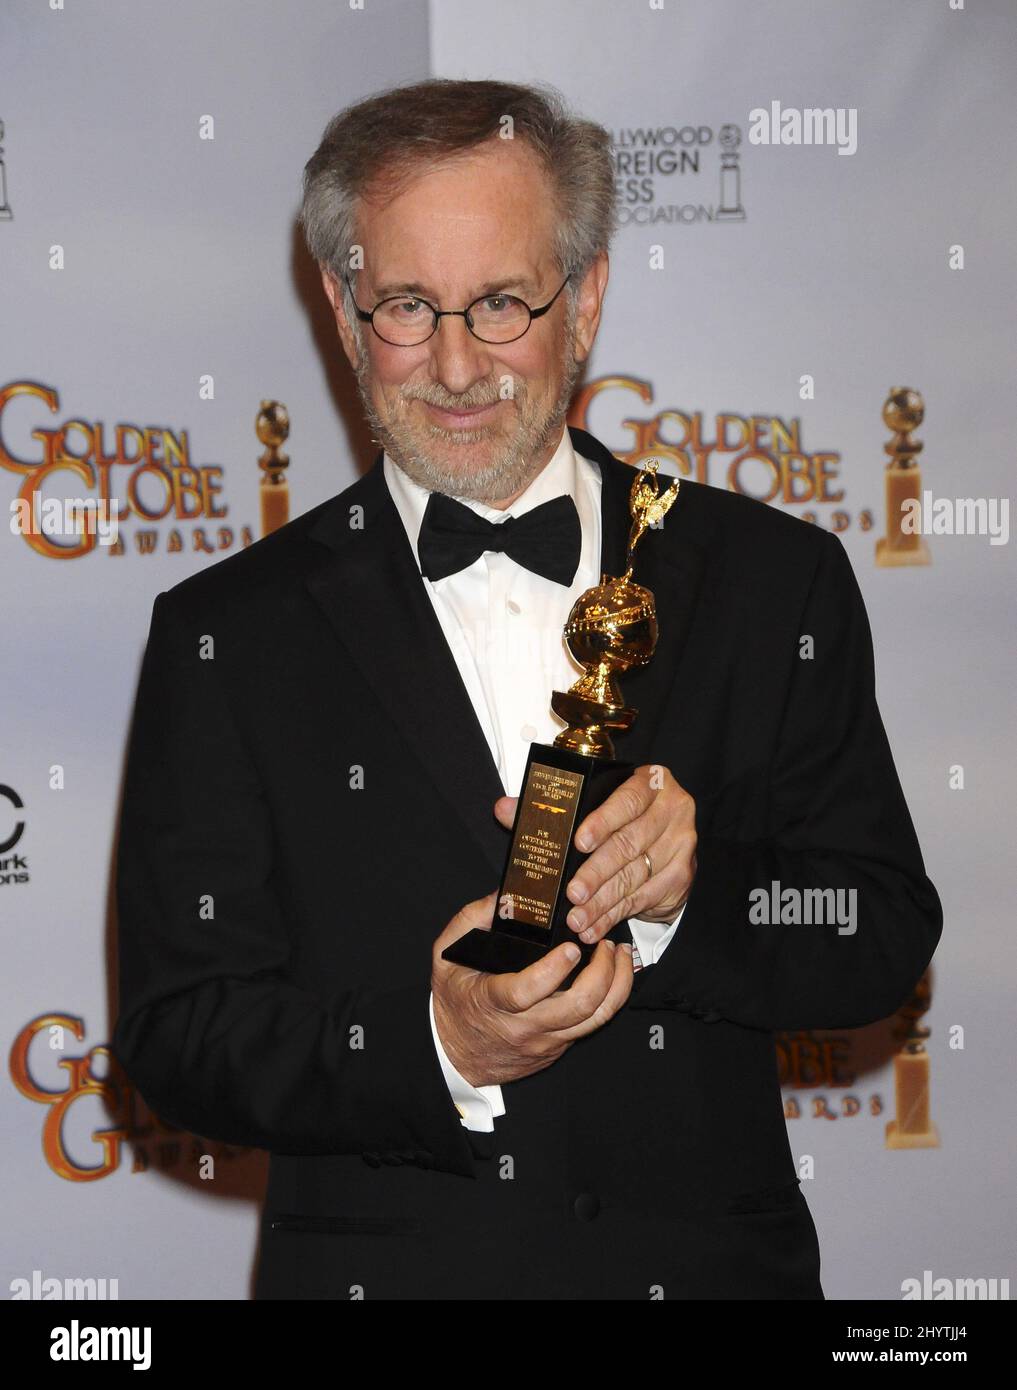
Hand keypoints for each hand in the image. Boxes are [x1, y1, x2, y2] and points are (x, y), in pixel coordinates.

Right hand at [431, 892, 633, 1087]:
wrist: (456, 1055)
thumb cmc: (454, 1000)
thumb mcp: (446, 955)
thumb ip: (473, 919)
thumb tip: (508, 892)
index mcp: (491, 1001)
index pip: (526, 991)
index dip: (553, 970)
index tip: (572, 947)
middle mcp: (522, 1026)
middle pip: (576, 1006)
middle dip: (602, 972)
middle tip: (605, 944)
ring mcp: (544, 1040)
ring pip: (595, 1019)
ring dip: (616, 985)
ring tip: (619, 955)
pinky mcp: (557, 1048)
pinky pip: (592, 1026)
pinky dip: (610, 1000)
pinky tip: (614, 976)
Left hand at [494, 763, 696, 946]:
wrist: (665, 843)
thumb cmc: (622, 819)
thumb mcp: (592, 806)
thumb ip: (552, 808)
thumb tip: (505, 808)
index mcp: (651, 782)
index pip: (628, 799)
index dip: (603, 821)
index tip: (578, 842)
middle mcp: (673, 809)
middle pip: (630, 844)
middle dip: (596, 872)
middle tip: (572, 892)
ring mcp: (681, 843)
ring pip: (635, 876)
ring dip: (602, 901)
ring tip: (576, 917)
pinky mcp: (682, 875)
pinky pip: (643, 898)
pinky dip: (614, 915)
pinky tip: (594, 926)